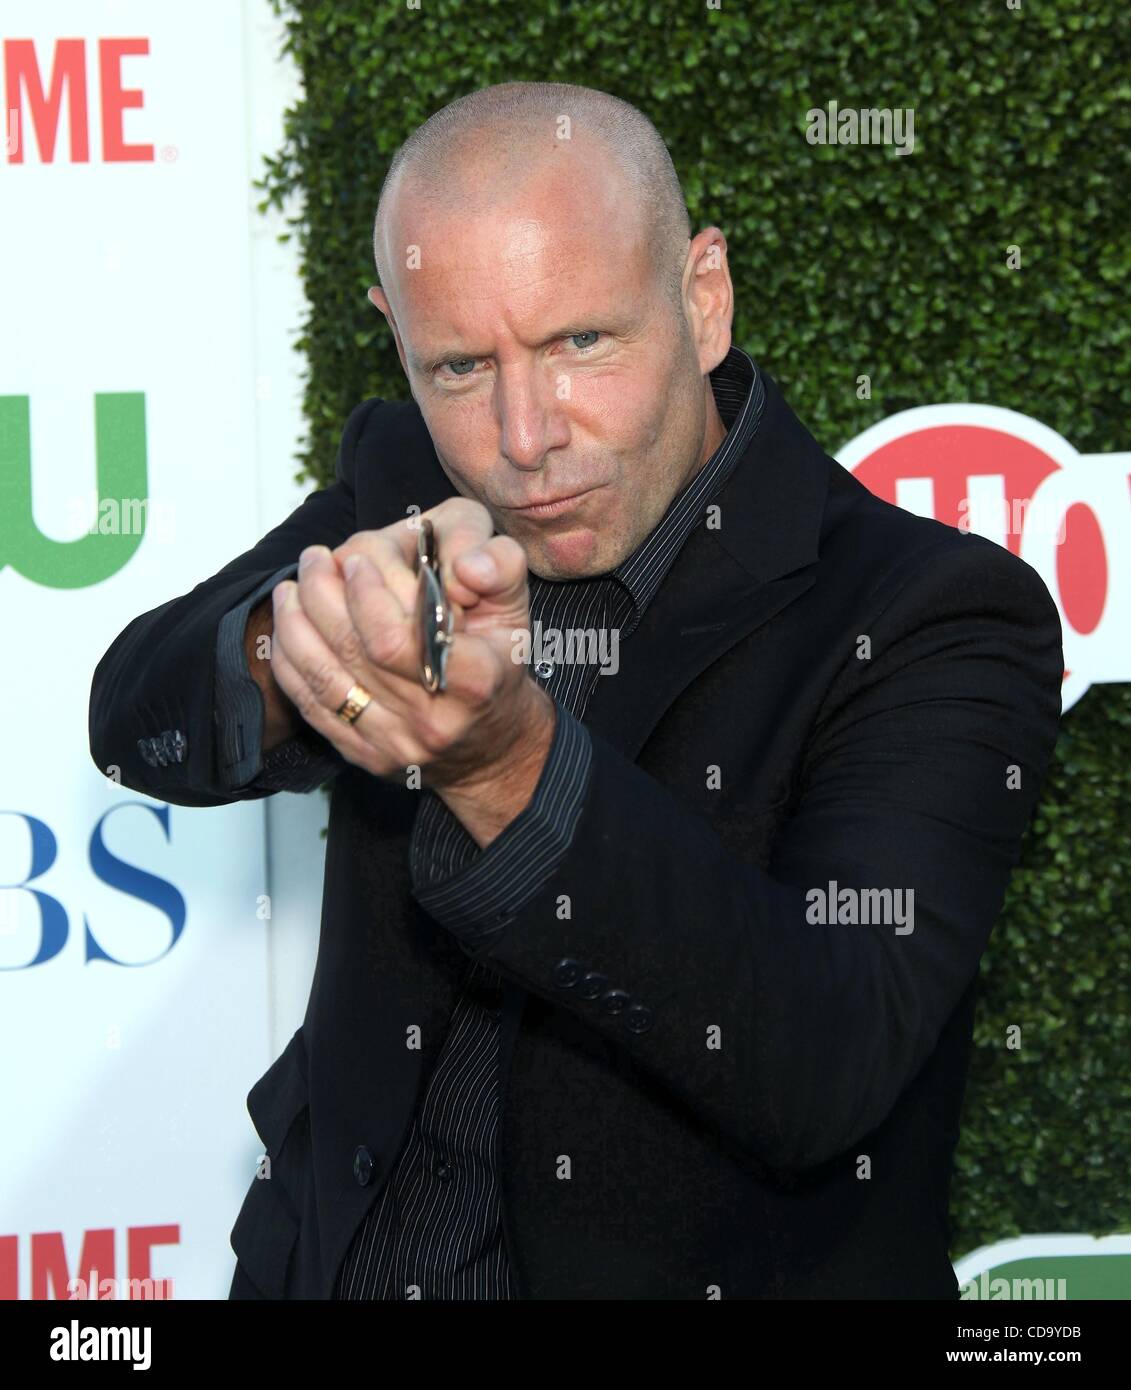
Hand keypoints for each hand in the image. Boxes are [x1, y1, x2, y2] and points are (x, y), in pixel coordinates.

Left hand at [269, 497, 551, 794]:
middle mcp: (433, 718)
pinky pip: (313, 707)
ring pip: (324, 679)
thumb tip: (467, 563)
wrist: (493, 747)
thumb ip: (501, 571)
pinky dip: (291, 663)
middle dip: (321, 596)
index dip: (365, 597)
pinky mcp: (366, 756)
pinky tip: (289, 629)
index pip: (397, 640)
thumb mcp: (517, 612)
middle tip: (314, 558)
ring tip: (291, 588)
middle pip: (354, 651)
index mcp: (473, 680)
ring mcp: (396, 743)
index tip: (355, 560)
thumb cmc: (497, 666)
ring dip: (296, 625)